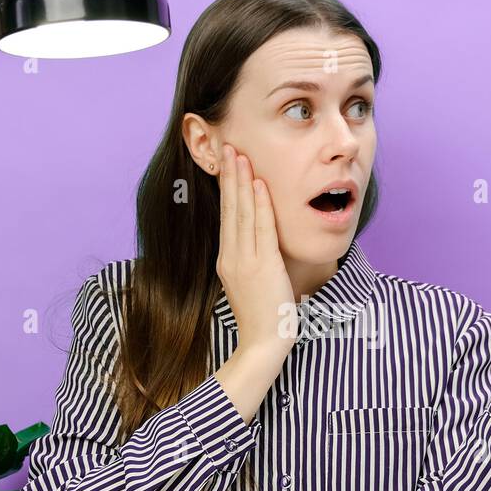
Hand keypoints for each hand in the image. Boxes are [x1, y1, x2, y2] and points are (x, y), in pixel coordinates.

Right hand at [216, 142, 295, 361]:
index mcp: (227, 261)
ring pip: (242, 213)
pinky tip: (259, 184)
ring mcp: (244, 261)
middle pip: (229, 208)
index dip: (227, 189)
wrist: (262, 344)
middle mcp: (231, 257)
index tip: (228, 166)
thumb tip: (257, 246)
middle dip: (229, 176)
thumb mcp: (250, 286)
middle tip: (229, 147)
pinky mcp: (262, 266)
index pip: (226, 217)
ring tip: (241, 155)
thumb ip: (251, 264)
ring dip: (242, 181)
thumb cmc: (263, 318)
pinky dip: (260, 204)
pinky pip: (261, 228)